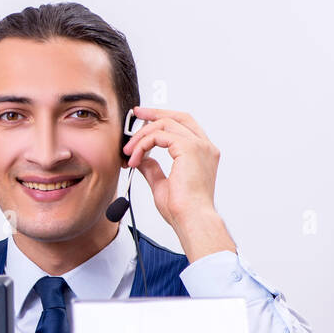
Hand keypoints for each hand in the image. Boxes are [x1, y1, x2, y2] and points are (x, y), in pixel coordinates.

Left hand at [123, 105, 235, 260]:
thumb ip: (153, 169)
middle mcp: (204, 147)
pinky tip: (135, 158)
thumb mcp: (162, 184)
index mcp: (203, 154)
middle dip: (154, 113)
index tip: (144, 118)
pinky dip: (143, 144)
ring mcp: (199, 146)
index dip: (163, 117)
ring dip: (142, 136)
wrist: (192, 219)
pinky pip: (159, 135)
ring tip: (129, 152)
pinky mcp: (189, 148)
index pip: (183, 125)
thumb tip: (143, 159)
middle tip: (136, 114)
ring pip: (164, 125)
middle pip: (177, 117)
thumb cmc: (183, 209)